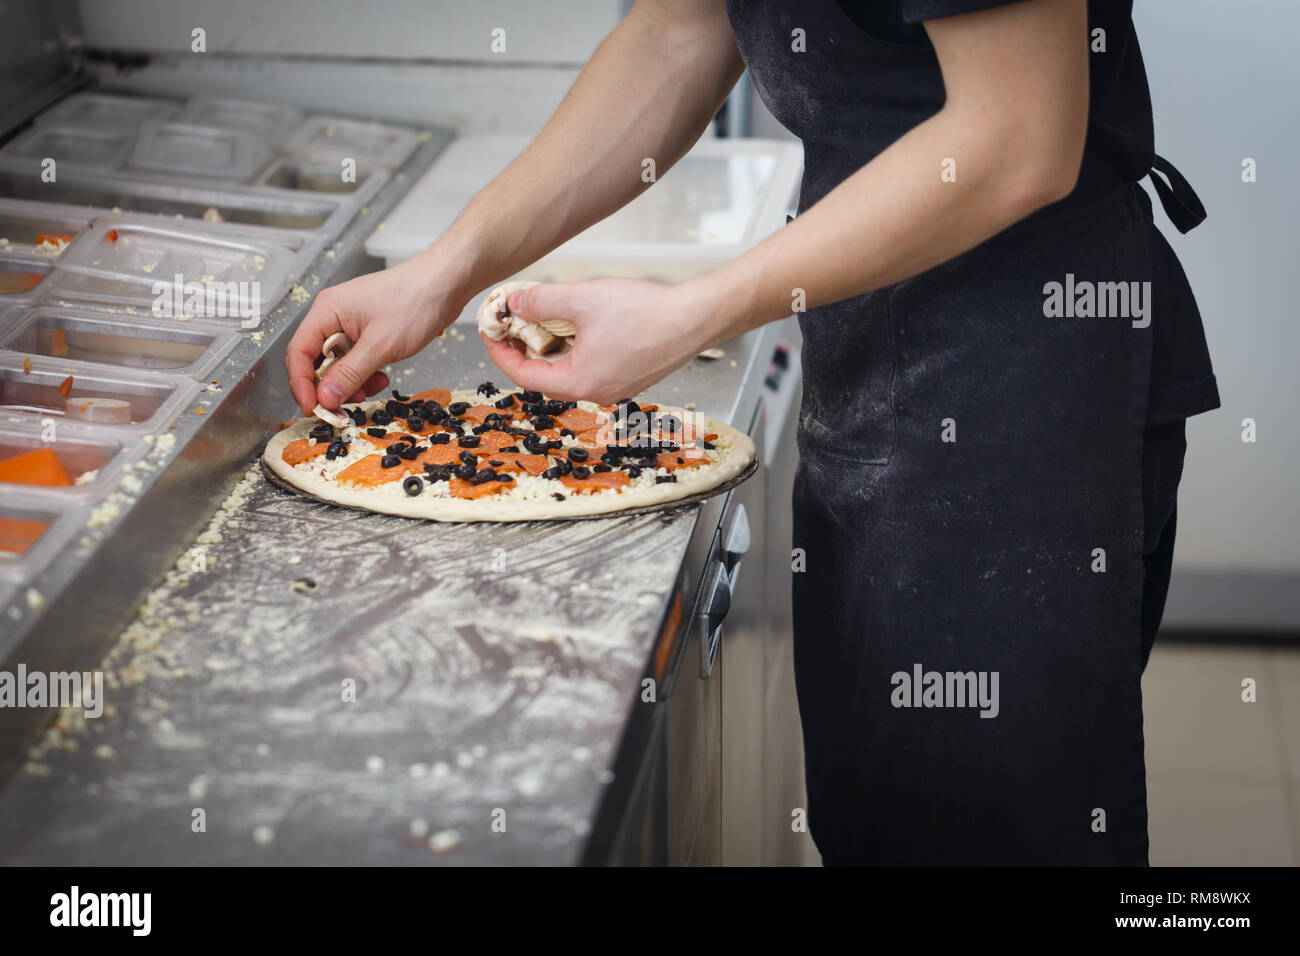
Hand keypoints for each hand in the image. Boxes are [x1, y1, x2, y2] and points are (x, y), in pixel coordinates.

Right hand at [285, 254, 464, 415]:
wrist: (446, 283)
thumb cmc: (416, 301)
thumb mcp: (381, 345)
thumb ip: (350, 374)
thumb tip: (324, 398)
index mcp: (326, 311)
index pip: (298, 353)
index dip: (302, 385)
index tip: (314, 409)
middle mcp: (333, 316)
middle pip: (315, 361)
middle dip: (330, 387)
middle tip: (344, 407)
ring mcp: (351, 324)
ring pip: (338, 364)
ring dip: (352, 383)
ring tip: (373, 387)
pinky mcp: (368, 332)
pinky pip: (356, 360)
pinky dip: (366, 374)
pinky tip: (382, 375)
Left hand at [481, 278, 715, 403]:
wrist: (696, 317)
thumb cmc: (646, 312)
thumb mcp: (582, 298)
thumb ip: (541, 301)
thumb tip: (514, 304)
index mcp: (581, 382)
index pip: (524, 376)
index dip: (500, 352)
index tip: (491, 330)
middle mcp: (597, 392)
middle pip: (545, 377)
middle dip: (524, 349)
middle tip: (512, 323)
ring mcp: (616, 386)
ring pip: (569, 371)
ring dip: (550, 347)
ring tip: (541, 318)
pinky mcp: (630, 375)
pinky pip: (590, 366)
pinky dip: (574, 348)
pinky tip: (576, 323)